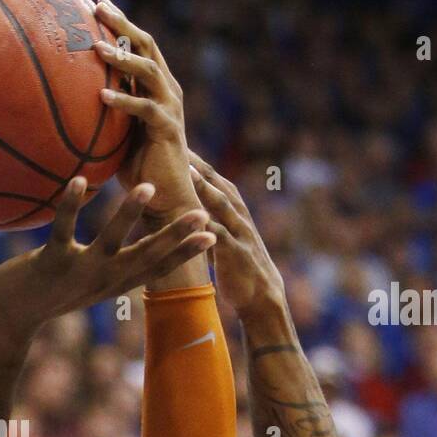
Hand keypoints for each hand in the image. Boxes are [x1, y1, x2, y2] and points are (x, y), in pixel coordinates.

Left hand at [0, 178, 212, 338]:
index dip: (185, 253)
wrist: (10, 317)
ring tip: (146, 187)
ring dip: (127, 215)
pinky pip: (62, 230)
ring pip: (108, 242)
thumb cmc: (50, 293)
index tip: (214, 235)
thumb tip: (131, 245)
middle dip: (174, 236)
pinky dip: (71, 205)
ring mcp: (77, 273)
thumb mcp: (88, 279)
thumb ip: (112, 261)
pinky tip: (81, 180)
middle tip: (202, 213)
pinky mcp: (50, 263)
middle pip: (145, 256)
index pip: (157, 268)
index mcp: (113, 283)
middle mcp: (101, 280)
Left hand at [94, 0, 195, 223]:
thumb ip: (101, 111)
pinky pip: (144, 109)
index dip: (121, 22)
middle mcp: (166, 90)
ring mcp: (169, 107)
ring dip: (124, 57)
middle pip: (147, 45)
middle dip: (123, 24)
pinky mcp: (167, 129)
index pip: (139, 44)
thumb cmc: (136, 167)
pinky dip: (124, 100)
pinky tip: (102, 95)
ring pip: (148, 71)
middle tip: (99, 7)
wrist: (165, 197)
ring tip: (98, 48)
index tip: (96, 2)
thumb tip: (63, 99)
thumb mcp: (115, 132)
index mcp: (155, 86)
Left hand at [187, 151, 284, 315]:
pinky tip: (195, 217)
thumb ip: (210, 217)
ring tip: (187, 169)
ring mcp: (239, 232)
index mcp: (231, 209)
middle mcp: (237, 214)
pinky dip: (208, 226)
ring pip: (221, 204)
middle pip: (216, 182)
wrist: (262, 297)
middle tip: (178, 141)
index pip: (210, 177)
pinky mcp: (237, 253)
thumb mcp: (222, 236)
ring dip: (204, 186)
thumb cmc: (237, 267)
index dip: (193, 158)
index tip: (173, 140)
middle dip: (199, 162)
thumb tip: (189, 203)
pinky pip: (221, 236)